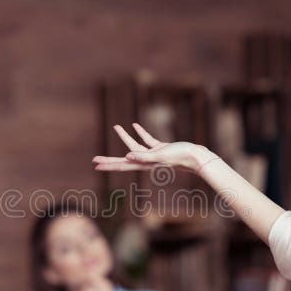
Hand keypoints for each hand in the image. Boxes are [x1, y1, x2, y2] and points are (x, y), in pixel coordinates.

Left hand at [93, 123, 217, 173]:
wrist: (196, 156)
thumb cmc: (179, 156)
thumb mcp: (160, 155)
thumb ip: (144, 157)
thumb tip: (128, 156)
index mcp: (144, 164)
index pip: (122, 165)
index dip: (108, 165)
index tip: (95, 165)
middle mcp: (146, 161)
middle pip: (124, 160)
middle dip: (109, 159)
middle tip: (95, 160)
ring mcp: (153, 155)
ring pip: (134, 146)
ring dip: (125, 137)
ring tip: (116, 126)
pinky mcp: (161, 148)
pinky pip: (147, 140)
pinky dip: (140, 133)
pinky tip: (135, 125)